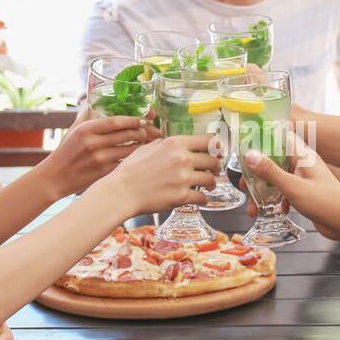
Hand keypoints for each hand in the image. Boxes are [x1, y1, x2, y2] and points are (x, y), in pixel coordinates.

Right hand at [44, 114, 154, 195]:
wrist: (55, 177)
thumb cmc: (66, 151)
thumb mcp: (74, 129)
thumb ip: (89, 116)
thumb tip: (105, 102)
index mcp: (86, 129)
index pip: (117, 121)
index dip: (134, 119)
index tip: (143, 119)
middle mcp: (93, 143)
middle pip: (128, 135)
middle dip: (144, 132)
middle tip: (151, 131)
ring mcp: (100, 159)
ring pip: (131, 150)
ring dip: (143, 145)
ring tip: (148, 142)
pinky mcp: (104, 173)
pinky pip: (126, 163)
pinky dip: (135, 160)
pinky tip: (141, 157)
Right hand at [105, 133, 219, 213]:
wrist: (121, 192)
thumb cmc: (130, 170)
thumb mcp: (147, 147)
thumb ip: (166, 144)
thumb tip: (178, 144)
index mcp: (175, 144)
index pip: (208, 140)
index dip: (216, 146)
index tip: (218, 151)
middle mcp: (182, 159)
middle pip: (213, 160)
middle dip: (216, 166)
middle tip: (214, 170)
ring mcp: (183, 178)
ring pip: (211, 179)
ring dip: (211, 183)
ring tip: (207, 185)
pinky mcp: (182, 197)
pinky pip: (202, 198)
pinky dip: (203, 199)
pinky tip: (199, 198)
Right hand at [242, 130, 339, 239]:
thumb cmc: (326, 202)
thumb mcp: (293, 187)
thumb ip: (271, 172)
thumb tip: (250, 155)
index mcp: (303, 155)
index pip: (281, 136)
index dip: (264, 137)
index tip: (246, 144)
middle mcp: (303, 164)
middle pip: (275, 159)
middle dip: (257, 171)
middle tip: (244, 183)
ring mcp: (304, 178)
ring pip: (278, 178)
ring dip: (264, 190)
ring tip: (252, 206)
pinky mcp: (305, 192)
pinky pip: (285, 191)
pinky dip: (276, 200)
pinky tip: (273, 211)